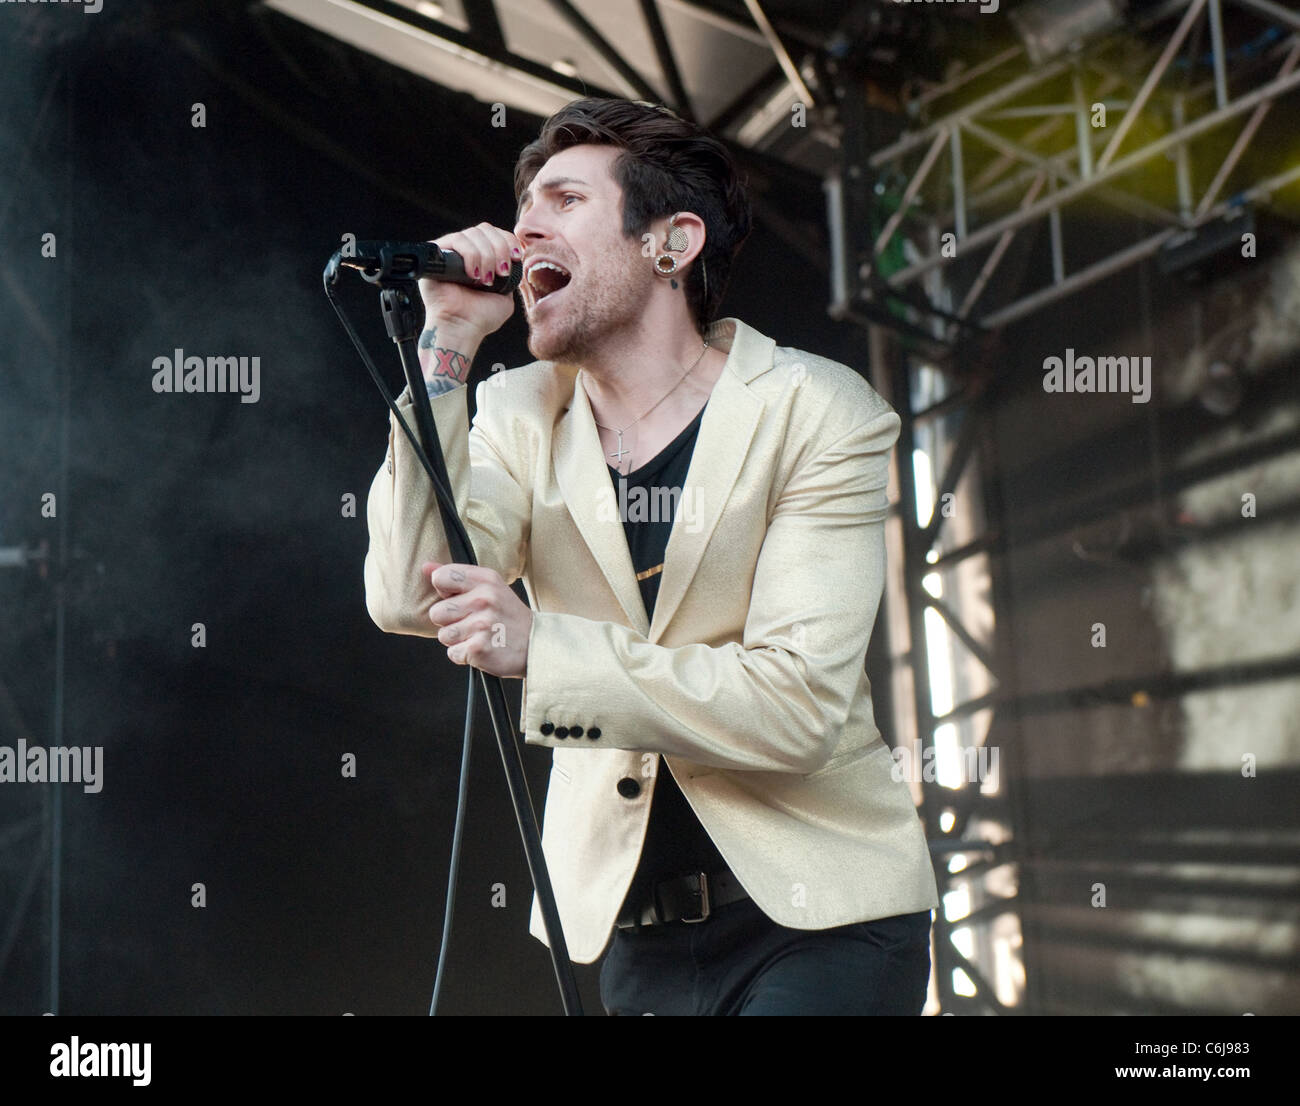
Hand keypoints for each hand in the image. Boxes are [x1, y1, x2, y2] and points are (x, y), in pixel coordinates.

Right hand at [421, 222, 520, 339]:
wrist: (462, 328)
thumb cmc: (480, 317)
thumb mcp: (505, 295)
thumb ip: (510, 276)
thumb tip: (514, 258)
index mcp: (481, 258)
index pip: (495, 233)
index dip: (508, 240)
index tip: (516, 257)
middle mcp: (464, 253)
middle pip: (485, 229)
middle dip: (499, 249)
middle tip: (501, 272)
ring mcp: (450, 251)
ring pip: (473, 234)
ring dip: (486, 256)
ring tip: (485, 280)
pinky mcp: (436, 253)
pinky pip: (456, 240)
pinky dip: (470, 255)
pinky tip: (473, 275)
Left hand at [423, 561, 531, 678]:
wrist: (536, 644)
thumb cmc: (508, 615)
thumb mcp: (490, 587)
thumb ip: (456, 576)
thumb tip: (425, 567)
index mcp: (486, 580)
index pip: (441, 577)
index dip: (444, 591)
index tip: (460, 598)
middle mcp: (484, 599)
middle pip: (437, 612)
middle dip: (450, 621)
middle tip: (473, 622)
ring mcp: (481, 625)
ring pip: (443, 635)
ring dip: (458, 640)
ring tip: (479, 636)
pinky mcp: (478, 649)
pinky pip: (452, 653)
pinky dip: (464, 655)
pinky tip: (482, 648)